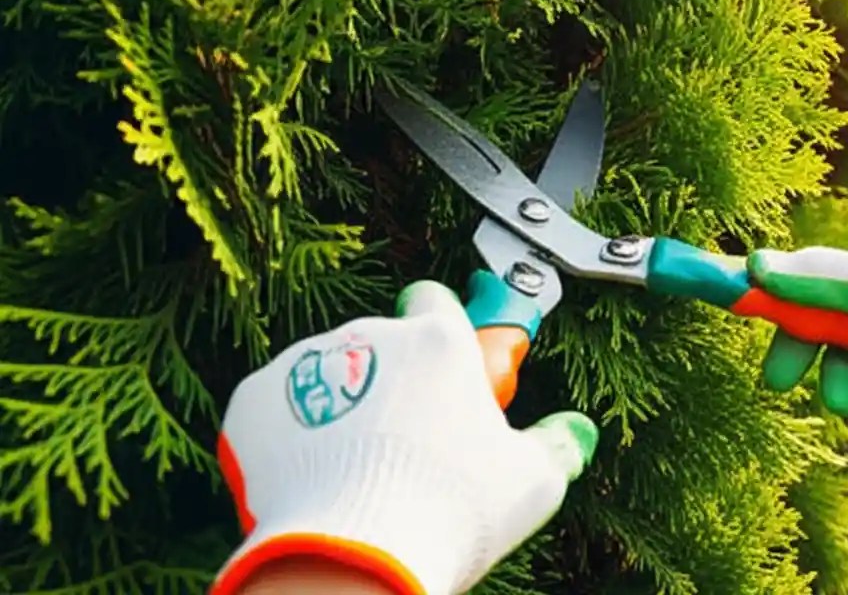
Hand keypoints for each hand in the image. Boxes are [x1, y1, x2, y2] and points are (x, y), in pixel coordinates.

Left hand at [211, 281, 598, 594]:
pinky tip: (316, 474)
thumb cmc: (446, 513)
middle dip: (396, 380)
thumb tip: (577, 433)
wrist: (352, 559)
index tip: (451, 366)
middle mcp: (373, 335)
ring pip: (331, 372)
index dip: (445, 330)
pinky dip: (292, 432)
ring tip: (360, 470)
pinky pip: (278, 405)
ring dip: (344, 405)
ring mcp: (310, 363)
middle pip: (385, 342)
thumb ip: (558, 445)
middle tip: (411, 442)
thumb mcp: (531, 483)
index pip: (439, 300)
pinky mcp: (258, 399)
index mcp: (441, 341)